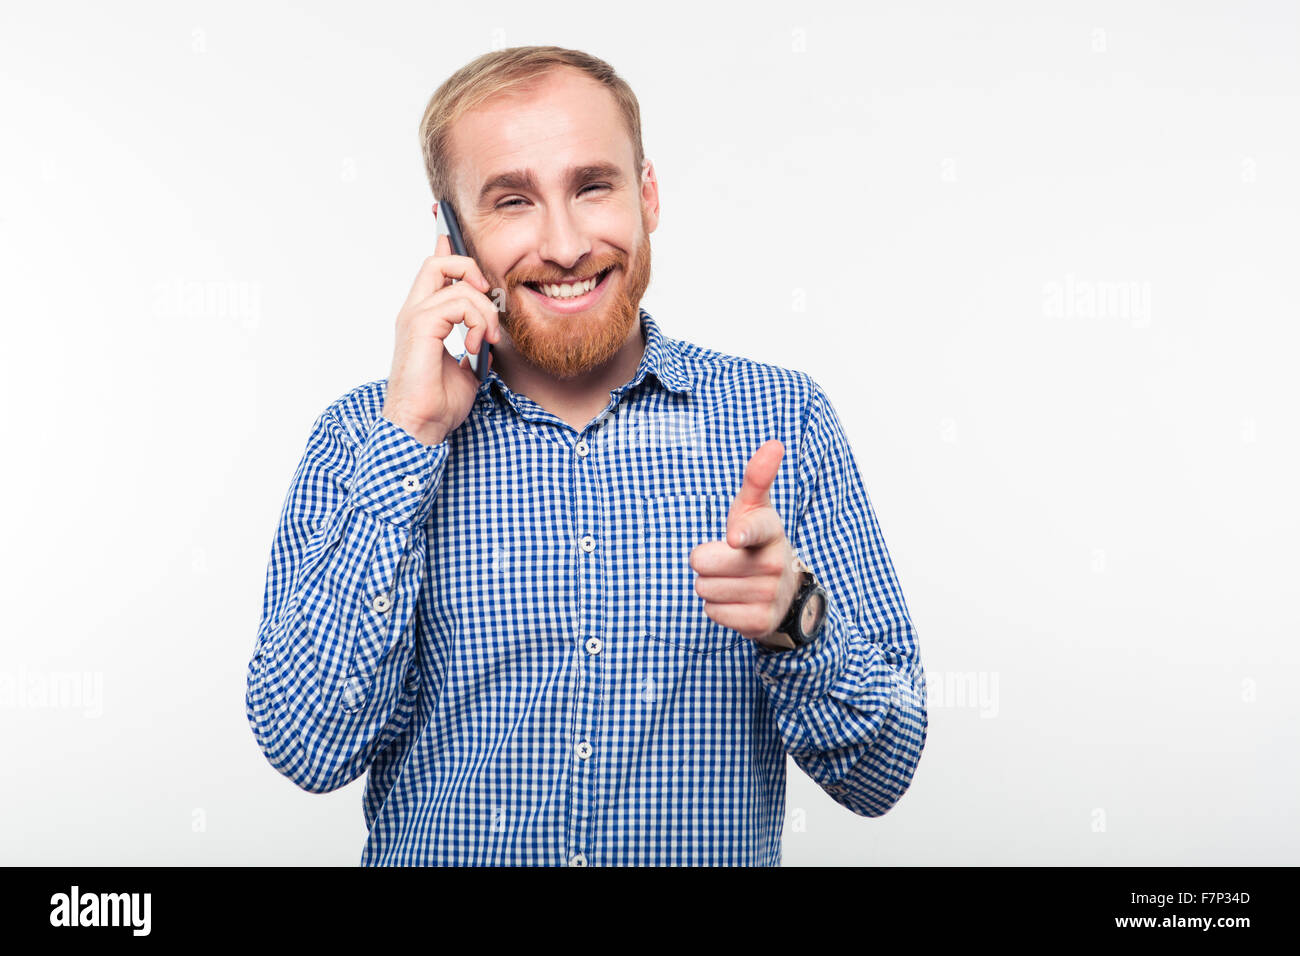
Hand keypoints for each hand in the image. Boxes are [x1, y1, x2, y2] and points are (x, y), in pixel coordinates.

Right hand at [381, 232, 500, 445]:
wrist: (421, 427)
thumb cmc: (437, 405)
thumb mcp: (466, 371)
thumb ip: (473, 349)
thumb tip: (489, 342)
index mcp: (423, 320)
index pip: (433, 272)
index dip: (448, 249)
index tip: (456, 234)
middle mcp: (414, 313)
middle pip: (438, 262)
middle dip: (472, 270)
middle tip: (489, 302)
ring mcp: (414, 318)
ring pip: (458, 283)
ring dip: (485, 311)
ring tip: (486, 340)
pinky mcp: (420, 327)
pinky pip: (459, 302)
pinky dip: (478, 321)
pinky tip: (477, 345)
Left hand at [689, 440, 802, 650]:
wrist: (786, 592)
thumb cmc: (757, 542)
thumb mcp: (756, 509)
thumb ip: (758, 478)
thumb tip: (775, 444)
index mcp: (771, 530)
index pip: (755, 529)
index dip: (743, 532)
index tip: (735, 537)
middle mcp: (774, 562)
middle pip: (703, 563)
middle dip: (706, 562)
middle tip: (727, 560)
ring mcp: (769, 594)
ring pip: (705, 589)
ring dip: (711, 585)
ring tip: (734, 580)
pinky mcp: (760, 622)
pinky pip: (713, 613)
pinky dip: (718, 608)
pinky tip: (736, 600)